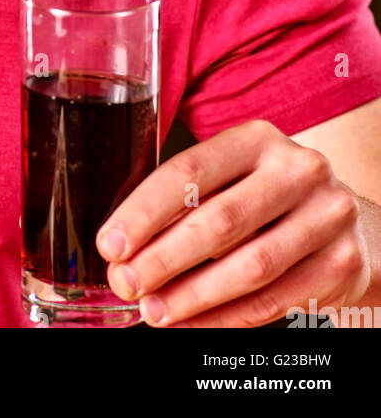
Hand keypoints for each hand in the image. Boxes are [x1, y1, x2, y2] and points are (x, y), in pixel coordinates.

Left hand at [96, 118, 369, 326]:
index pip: (189, 171)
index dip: (144, 211)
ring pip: (250, 267)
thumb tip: (124, 248)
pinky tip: (194, 322)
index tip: (111, 245)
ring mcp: (327, 216)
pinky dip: (227, 317)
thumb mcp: (234, 178)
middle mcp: (297, 170)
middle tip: (127, 284)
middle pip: (219, 221)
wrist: (351, 223)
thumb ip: (187, 202)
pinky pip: (275, 300)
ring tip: (154, 310)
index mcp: (256, 139)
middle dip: (164, 259)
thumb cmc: (270, 197)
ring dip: (193, 295)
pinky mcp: (344, 264)